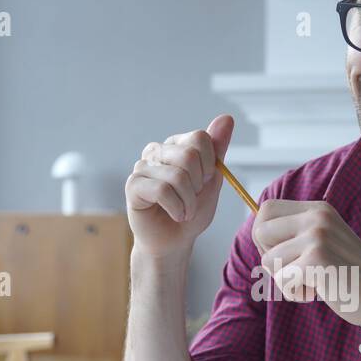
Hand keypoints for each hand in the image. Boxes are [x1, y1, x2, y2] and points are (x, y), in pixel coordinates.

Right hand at [125, 115, 232, 259]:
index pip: (200, 138)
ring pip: (177, 175)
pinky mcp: (133, 185)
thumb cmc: (192, 211)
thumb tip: (227, 118)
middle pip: (188, 155)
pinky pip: (162, 190)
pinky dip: (177, 208)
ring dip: (189, 202)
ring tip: (186, 212)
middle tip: (193, 199)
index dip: (210, 165)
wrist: (175, 242)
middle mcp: (157, 151)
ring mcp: (142, 167)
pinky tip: (176, 215)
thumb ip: (218, 150)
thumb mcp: (212, 180)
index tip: (205, 182)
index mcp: (176, 145)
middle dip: (199, 185)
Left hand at [250, 199, 360, 327]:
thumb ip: (298, 234)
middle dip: (269, 257)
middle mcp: (317, 217)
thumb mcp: (325, 243)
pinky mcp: (316, 259)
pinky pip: (281, 279)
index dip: (265, 236)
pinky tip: (316, 292)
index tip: (283, 255)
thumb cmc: (351, 277)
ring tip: (312, 284)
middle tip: (294, 271)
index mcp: (318, 210)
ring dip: (285, 280)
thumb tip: (258, 233)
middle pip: (260, 230)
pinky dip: (294, 293)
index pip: (266, 209)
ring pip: (268, 260)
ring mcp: (317, 236)